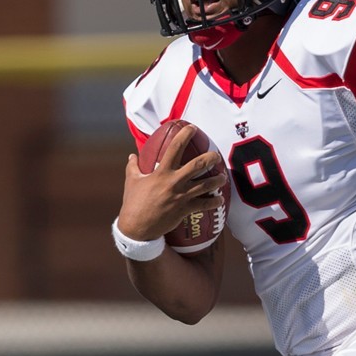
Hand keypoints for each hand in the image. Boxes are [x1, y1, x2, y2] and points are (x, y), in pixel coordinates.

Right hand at [117, 123, 226, 241]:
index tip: (192, 128)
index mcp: (161, 172)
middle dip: (210, 158)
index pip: (175, 148)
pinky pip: (204, 205)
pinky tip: (220, 199)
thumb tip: (132, 155)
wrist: (137, 227)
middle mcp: (174, 182)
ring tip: (223, 177)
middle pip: (198, 166)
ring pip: (205, 185)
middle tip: (216, 155)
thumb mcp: (131, 181)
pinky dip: (214, 202)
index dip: (184, 135)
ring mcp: (181, 196)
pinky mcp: (185, 209)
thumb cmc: (133, 202)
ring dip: (217, 180)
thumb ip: (133, 166)